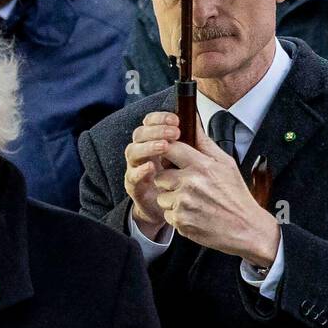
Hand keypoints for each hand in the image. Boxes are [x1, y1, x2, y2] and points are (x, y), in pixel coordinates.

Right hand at [124, 111, 182, 238]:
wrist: (173, 210)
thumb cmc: (181, 181)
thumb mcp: (191, 158)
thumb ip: (192, 140)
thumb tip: (196, 118)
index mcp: (155, 142)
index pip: (151, 123)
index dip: (160, 118)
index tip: (176, 119)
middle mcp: (143, 152)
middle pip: (140, 134)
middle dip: (156, 130)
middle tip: (174, 133)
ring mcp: (136, 169)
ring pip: (132, 151)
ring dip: (148, 147)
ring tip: (164, 146)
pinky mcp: (134, 187)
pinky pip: (132, 176)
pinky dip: (140, 171)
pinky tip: (151, 167)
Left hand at [153, 114, 280, 264]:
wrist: (246, 228)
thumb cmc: (236, 195)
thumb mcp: (226, 163)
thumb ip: (205, 143)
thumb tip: (194, 119)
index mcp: (201, 165)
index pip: (170, 148)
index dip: (166, 151)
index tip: (170, 156)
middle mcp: (190, 183)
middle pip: (161, 175)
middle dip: (169, 180)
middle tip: (186, 185)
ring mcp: (183, 203)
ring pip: (162, 196)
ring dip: (172, 199)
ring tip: (192, 201)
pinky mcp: (180, 221)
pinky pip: (167, 214)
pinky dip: (176, 215)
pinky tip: (193, 214)